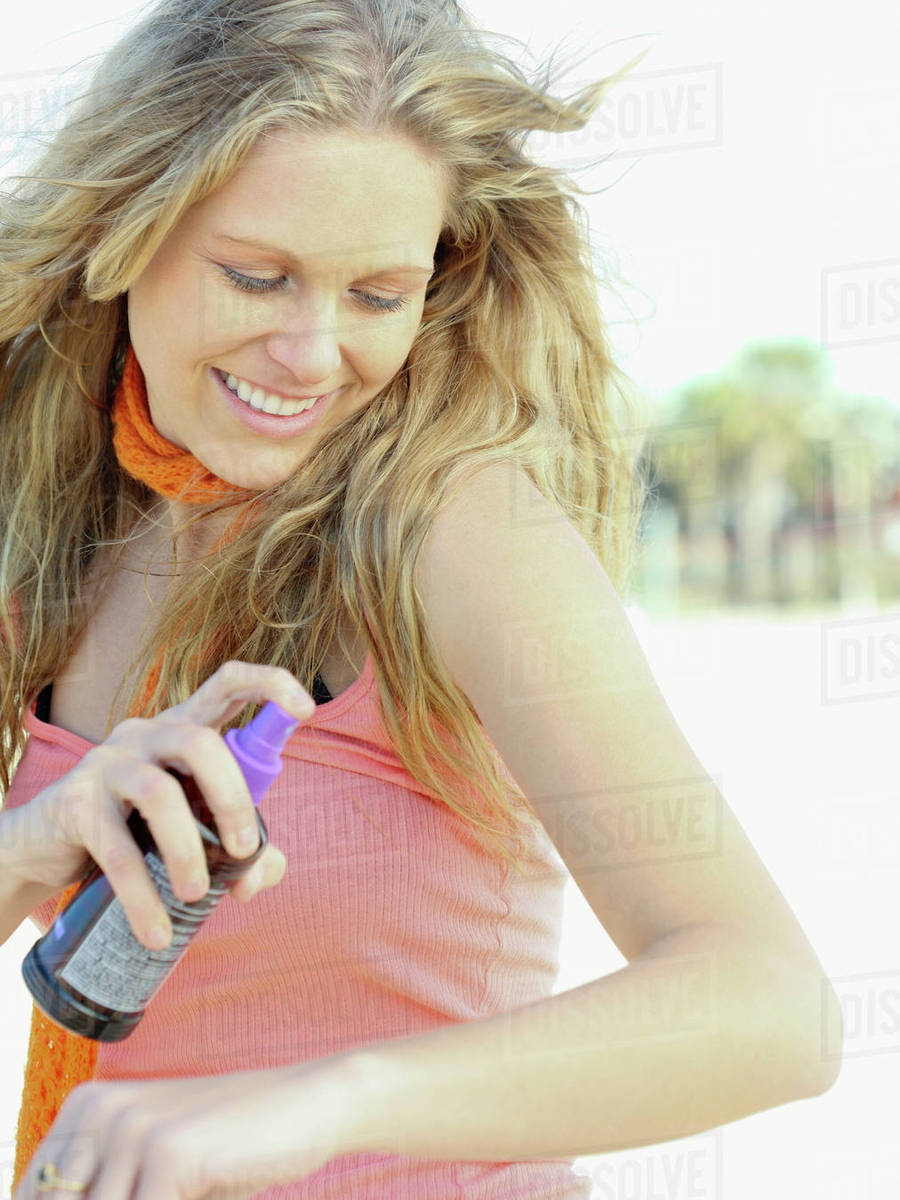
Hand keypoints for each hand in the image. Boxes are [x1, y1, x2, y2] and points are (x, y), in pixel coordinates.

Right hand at [9, 661, 315, 947]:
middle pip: (201, 743)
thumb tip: (261, 875)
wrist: (46, 848)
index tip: (308, 710)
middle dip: (233, 801)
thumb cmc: (135, 828)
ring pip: (159, 794)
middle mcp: (147, 733)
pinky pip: (117, 850)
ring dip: (187, 851)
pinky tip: (157, 931)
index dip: (270, 685)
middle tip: (244, 852)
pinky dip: (143, 897)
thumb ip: (240, 849)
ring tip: (197, 896)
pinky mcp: (76, 803)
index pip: (228, 683)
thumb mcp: (192, 831)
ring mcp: (108, 763)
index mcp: (184, 728)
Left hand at [13, 1057, 354, 1198]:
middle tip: (167, 1189)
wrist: (307, 1103)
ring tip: (192, 1187)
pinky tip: (208, 1190)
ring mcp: (132, 1130)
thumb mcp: (153, 1169)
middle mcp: (99, 1111)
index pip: (37, 1191)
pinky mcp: (168, 1152)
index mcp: (86, 1108)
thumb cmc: (229, 1146)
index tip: (125, 1194)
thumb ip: (107, 1189)